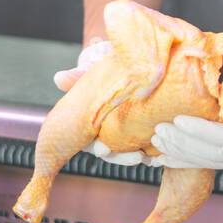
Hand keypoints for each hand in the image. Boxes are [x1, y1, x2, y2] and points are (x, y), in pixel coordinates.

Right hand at [54, 39, 161, 168]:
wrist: (129, 64)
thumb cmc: (106, 72)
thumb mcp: (93, 73)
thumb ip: (78, 77)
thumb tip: (59, 78)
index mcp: (93, 127)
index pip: (94, 145)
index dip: (101, 149)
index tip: (104, 149)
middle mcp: (109, 134)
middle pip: (114, 153)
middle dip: (124, 158)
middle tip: (138, 157)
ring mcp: (127, 133)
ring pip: (132, 151)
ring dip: (142, 157)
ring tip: (153, 158)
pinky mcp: (145, 130)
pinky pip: (149, 144)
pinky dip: (156, 150)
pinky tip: (164, 152)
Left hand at [150, 48, 222, 173]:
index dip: (202, 132)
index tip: (179, 120)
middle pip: (215, 156)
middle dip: (184, 145)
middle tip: (160, 131)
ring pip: (211, 163)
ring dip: (183, 154)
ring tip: (157, 143)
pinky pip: (213, 162)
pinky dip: (190, 159)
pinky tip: (168, 156)